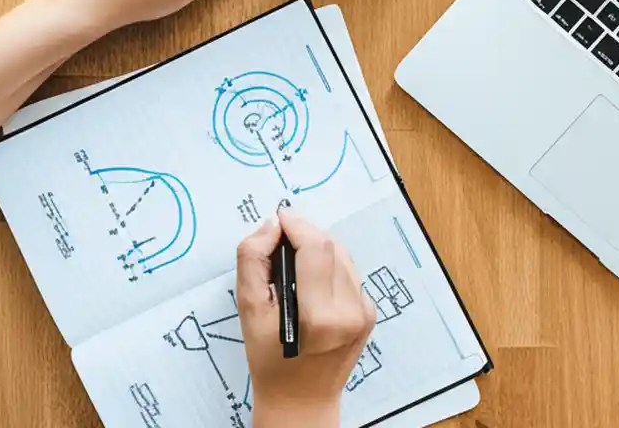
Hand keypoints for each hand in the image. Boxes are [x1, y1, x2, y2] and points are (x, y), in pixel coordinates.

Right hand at [236, 209, 376, 427]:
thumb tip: (272, 225)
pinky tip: (310, 281)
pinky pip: (349, 273)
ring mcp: (365, 311)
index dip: (297, 225)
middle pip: (331, 247)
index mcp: (321, 315)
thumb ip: (254, 261)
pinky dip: (328, 267)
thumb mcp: (249, 312)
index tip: (278, 219)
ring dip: (317, 249)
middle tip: (279, 242)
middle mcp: (351, 311)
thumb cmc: (271, 361)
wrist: (302, 399)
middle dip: (304, 235)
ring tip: (292, 263)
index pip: (316, 247)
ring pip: (343, 256)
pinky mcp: (369, 311)